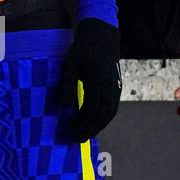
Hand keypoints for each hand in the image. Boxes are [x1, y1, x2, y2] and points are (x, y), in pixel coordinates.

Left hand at [57, 18, 121, 141]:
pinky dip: (103, 120)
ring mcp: (115, 89)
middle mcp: (110, 89)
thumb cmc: (82, 50)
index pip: (90, 110)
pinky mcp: (116, 89)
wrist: (102, 39)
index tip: (69, 131)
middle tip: (74, 140)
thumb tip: (63, 107)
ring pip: (108, 114)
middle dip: (87, 129)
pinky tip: (94, 125)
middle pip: (100, 116)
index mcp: (98, 83)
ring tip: (84, 137)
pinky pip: (111, 109)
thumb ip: (66, 84)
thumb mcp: (69, 63)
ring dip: (96, 127)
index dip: (80, 123)